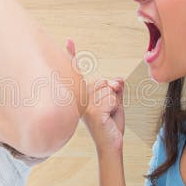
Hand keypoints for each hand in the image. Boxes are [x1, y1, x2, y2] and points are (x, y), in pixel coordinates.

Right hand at [66, 38, 124, 152]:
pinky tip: (108, 119)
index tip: (69, 40)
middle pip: (103, 82)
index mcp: (83, 95)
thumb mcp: (115, 101)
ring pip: (109, 90)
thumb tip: (116, 80)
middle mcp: (80, 99)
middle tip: (109, 110)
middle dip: (113, 94)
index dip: (72, 55)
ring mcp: (85, 106)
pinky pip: (112, 99)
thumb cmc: (111, 124)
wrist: (111, 145)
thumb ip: (115, 87)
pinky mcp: (93, 112)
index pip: (78, 73)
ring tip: (109, 116)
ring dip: (115, 103)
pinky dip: (116, 108)